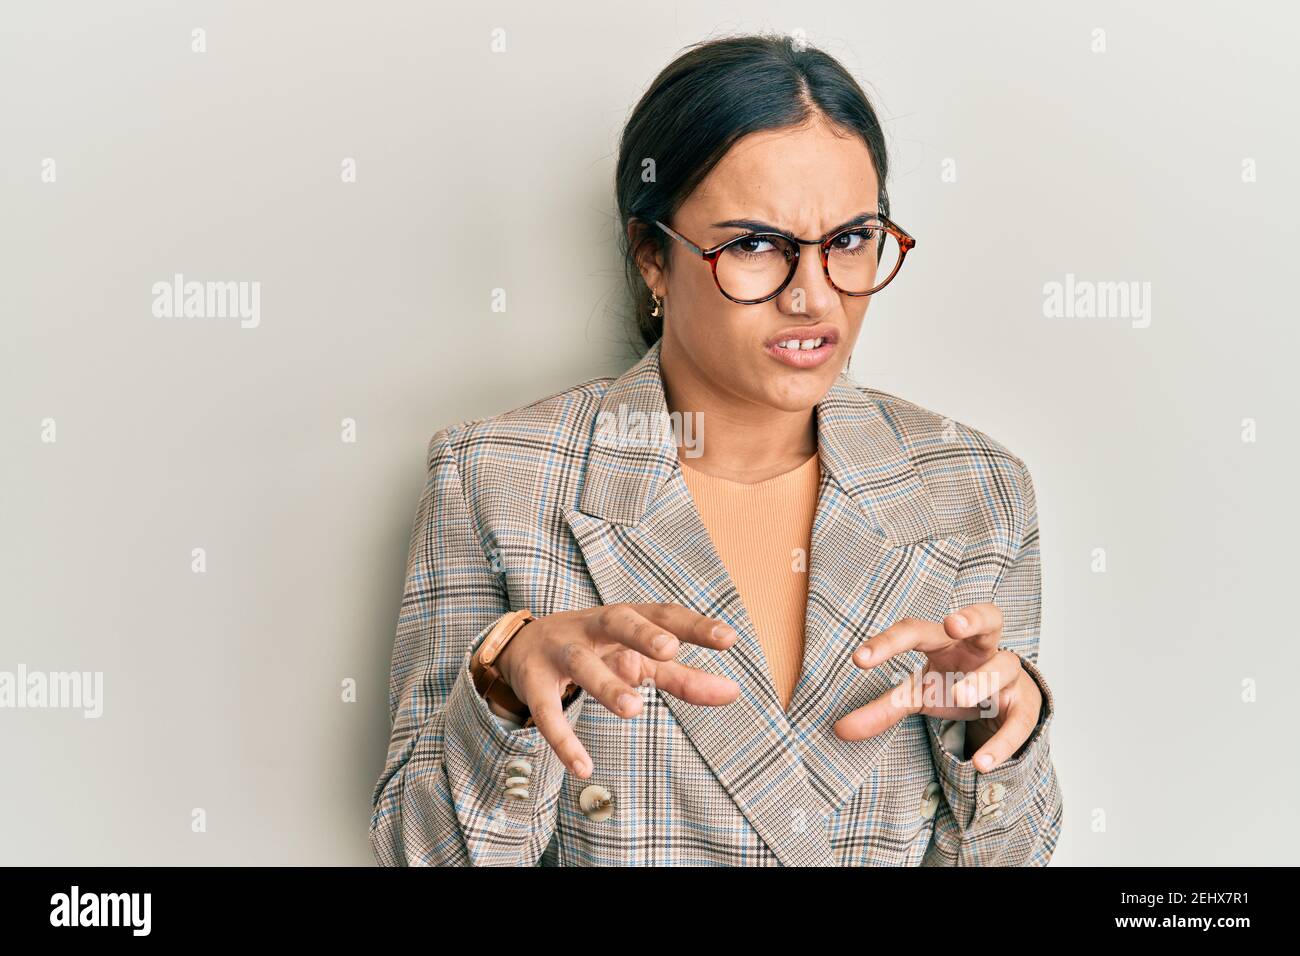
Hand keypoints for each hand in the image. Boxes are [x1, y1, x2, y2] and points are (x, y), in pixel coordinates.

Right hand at [493, 603, 740, 777]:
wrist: (522, 646)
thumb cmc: (598, 651)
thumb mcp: (640, 661)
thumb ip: (684, 677)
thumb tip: (734, 692)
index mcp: (625, 620)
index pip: (663, 614)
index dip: (694, 625)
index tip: (729, 638)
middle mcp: (593, 628)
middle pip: (618, 620)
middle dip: (642, 633)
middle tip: (669, 650)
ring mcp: (560, 652)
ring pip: (582, 663)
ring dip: (606, 684)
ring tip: (634, 709)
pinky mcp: (534, 684)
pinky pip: (546, 711)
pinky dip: (563, 739)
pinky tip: (583, 767)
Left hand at [831, 602, 1042, 770]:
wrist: (1004, 702)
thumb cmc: (956, 683)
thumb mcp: (919, 693)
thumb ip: (884, 706)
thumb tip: (840, 729)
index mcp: (947, 640)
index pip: (916, 631)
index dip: (888, 642)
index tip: (858, 659)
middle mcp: (980, 649)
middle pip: (988, 617)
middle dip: (972, 617)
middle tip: (952, 623)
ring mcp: (1007, 674)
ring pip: (1003, 666)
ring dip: (982, 680)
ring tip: (961, 698)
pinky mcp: (1024, 706)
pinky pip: (1018, 721)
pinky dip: (1001, 742)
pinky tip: (981, 764)